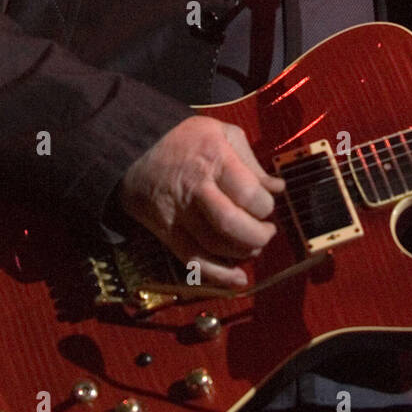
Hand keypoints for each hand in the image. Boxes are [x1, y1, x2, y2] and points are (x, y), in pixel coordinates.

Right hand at [118, 116, 285, 286]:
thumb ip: (251, 161)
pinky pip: (194, 262)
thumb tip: (277, 188)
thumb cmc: (185, 139)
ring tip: (253, 244)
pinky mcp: (167, 233)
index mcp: (213, 160)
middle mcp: (196, 190)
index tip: (267, 204)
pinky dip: (218, 276)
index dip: (266, 206)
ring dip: (242, 252)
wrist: (134, 151)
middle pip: (231, 224)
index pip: (248, 194)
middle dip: (258, 235)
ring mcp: (179, 214)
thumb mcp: (222, 133)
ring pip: (214, 246)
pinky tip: (238, 279)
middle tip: (267, 231)